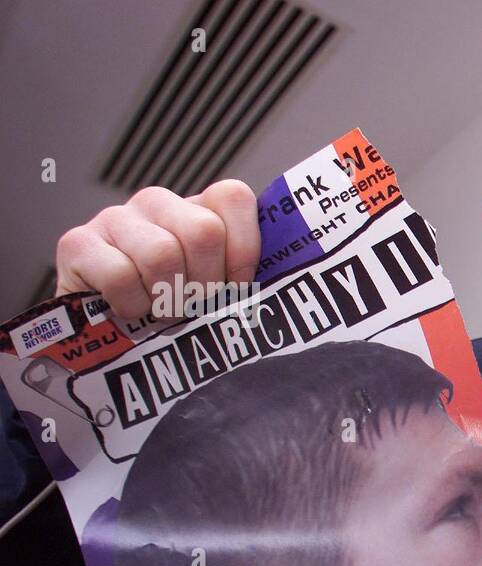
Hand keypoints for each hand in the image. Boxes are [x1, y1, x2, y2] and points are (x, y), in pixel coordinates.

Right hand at [54, 180, 259, 317]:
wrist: (103, 331)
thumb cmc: (170, 310)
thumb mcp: (214, 291)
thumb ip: (244, 278)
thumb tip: (284, 286)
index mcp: (196, 209)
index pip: (232, 197)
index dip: (243, 249)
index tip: (237, 286)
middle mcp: (157, 204)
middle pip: (203, 231)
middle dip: (206, 282)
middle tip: (195, 306)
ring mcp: (115, 219)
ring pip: (162, 253)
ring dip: (168, 298)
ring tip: (163, 312)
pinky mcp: (78, 243)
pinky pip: (119, 275)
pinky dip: (132, 306)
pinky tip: (130, 311)